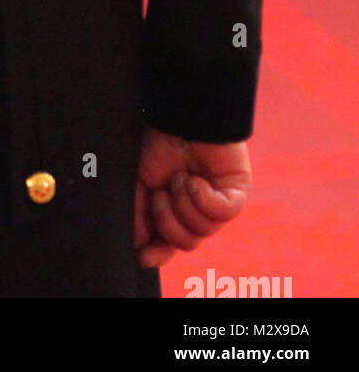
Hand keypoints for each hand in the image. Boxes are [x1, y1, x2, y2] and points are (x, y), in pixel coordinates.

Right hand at [134, 126, 250, 268]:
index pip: (169, 244)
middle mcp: (196, 209)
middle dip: (169, 222)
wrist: (176, 114)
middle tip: (160, 195)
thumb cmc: (155, 143)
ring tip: (180, 177)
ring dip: (185, 204)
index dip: (158, 254)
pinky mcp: (235, 192)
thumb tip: (138, 252)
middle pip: (186, 243)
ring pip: (204, 230)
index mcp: (173, 208)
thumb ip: (136, 217)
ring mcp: (217, 201)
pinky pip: (223, 213)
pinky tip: (195, 180)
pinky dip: (204, 199)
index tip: (143, 257)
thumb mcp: (136, 183)